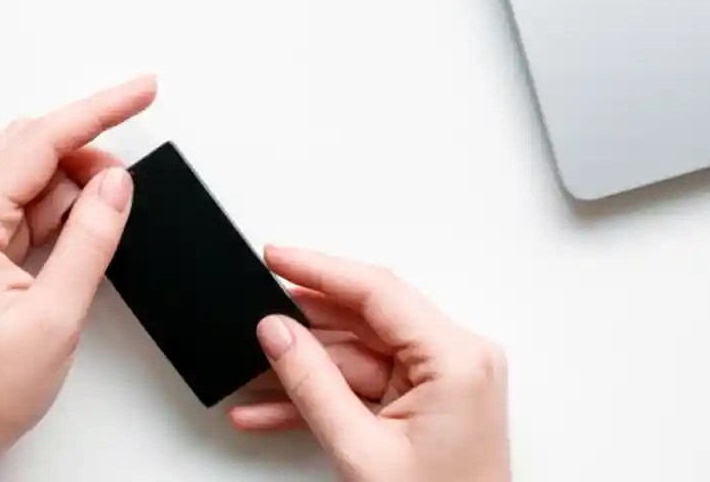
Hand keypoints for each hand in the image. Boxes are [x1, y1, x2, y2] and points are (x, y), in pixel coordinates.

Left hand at [0, 76, 156, 481]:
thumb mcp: (55, 314)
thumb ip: (90, 238)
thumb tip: (116, 183)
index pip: (39, 142)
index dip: (99, 111)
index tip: (142, 91)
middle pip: (31, 148)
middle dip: (89, 149)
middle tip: (135, 174)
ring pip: (29, 176)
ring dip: (74, 186)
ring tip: (105, 226)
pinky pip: (22, 207)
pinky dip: (58, 212)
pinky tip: (81, 235)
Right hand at [229, 247, 510, 481]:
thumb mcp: (363, 451)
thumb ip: (314, 386)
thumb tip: (278, 332)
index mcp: (456, 359)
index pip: (377, 290)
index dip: (319, 269)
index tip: (275, 257)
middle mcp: (458, 360)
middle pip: (365, 320)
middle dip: (304, 325)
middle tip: (254, 317)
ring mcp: (444, 381)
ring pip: (358, 356)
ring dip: (304, 370)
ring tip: (251, 375)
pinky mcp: (429, 403)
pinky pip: (366, 385)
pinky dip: (324, 397)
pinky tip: (272, 408)